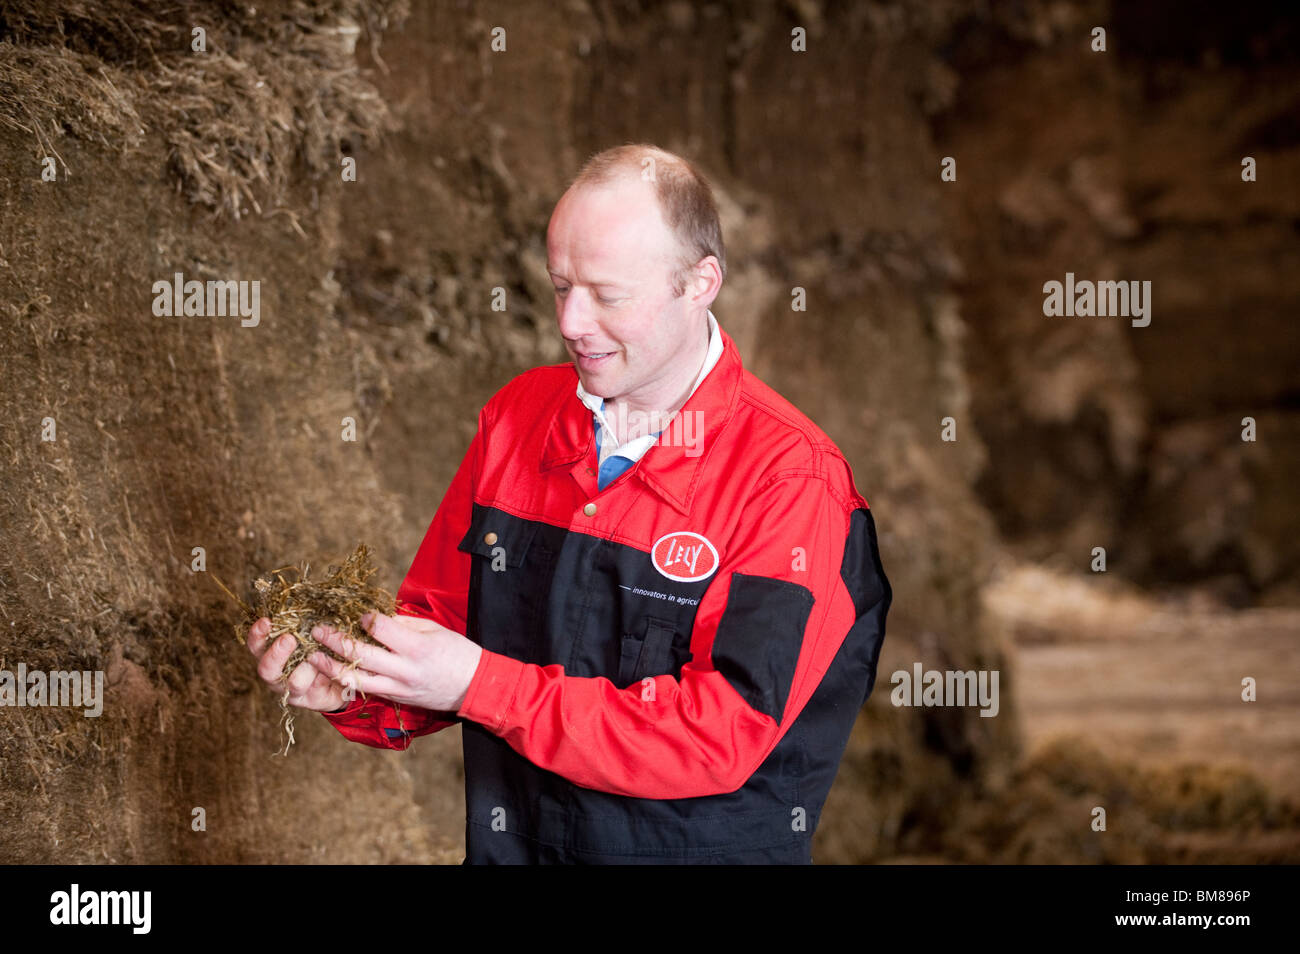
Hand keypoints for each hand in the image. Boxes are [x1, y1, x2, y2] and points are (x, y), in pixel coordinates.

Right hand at [246, 617, 347, 711]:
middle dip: (276, 654)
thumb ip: (307, 621)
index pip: (257, 645)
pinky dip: (321, 678)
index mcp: (274, 653)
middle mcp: (278, 673)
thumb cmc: (325, 647)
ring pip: (293, 682)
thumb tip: (305, 596)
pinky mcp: (309, 699)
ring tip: (318, 656)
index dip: (258, 635)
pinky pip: (313, 691)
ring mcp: (292, 689)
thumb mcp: (316, 632)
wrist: (345, 675)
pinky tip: (328, 669)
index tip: (266, 621)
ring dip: (307, 668)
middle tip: (289, 639)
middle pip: (266, 669)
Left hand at [308, 612, 481, 712]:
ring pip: (354, 679)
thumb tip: (376, 618)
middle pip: (359, 654)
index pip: (379, 629)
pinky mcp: (395, 698)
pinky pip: (365, 689)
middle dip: (334, 640)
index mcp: (416, 646)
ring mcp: (397, 687)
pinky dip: (347, 679)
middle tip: (317, 630)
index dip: (363, 618)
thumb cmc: (458, 653)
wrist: (474, 686)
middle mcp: (403, 669)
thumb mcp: (435, 629)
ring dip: (330, 666)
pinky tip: (334, 670)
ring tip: (314, 656)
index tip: (355, 612)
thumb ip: (404, 624)